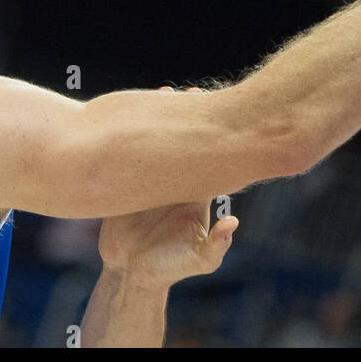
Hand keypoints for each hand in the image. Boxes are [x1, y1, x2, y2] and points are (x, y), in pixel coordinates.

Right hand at [95, 87, 239, 288]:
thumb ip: (216, 245)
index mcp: (196, 192)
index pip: (211, 158)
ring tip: (163, 90)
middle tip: (193, 90)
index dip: (216, 137)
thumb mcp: (199, 260)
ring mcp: (151, 177)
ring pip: (158, 142)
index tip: (219, 112)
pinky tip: (128, 114)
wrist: (132, 272)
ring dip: (160, 118)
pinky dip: (131, 134)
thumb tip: (232, 220)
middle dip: (190, 116)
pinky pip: (130, 154)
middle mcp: (175, 180)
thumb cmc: (171, 266)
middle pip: (186, 143)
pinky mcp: (128, 181)